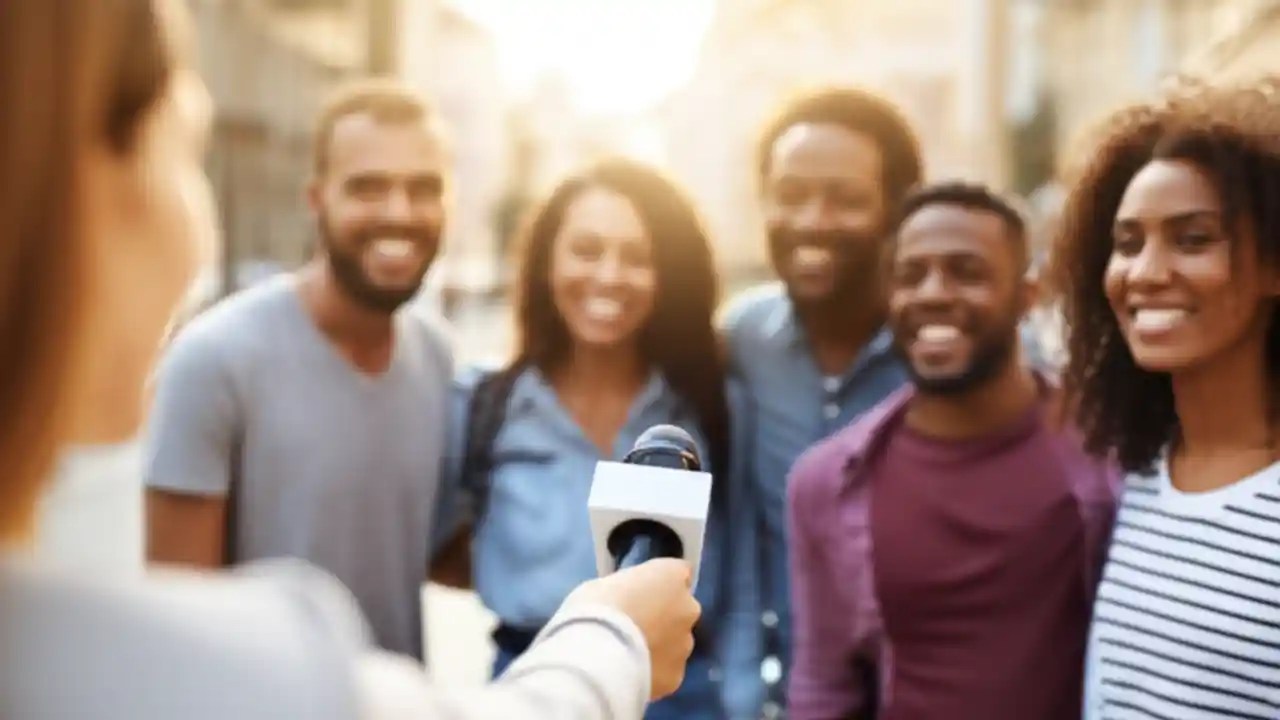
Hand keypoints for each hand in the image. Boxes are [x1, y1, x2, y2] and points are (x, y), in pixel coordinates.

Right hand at [564, 558, 700, 699]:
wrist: (597, 657)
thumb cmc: (595, 608)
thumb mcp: (605, 584)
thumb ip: (628, 590)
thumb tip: (628, 600)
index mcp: (671, 576)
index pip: (678, 573)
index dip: (660, 585)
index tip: (643, 594)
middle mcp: (688, 608)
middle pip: (681, 610)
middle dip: (663, 617)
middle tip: (634, 627)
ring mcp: (685, 644)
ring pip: (676, 643)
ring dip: (660, 646)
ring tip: (629, 655)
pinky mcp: (677, 677)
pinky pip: (667, 670)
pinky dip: (654, 671)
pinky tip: (631, 674)